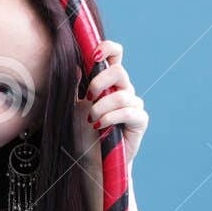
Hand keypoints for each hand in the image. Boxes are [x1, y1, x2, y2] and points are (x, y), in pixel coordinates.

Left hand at [74, 39, 147, 165]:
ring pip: (121, 94)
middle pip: (119, 71)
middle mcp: (123, 90)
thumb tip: (76, 65)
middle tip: (87, 97)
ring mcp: (133, 105)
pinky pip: (130, 111)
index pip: (115, 55)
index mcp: (108, 82)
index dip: (107, 48)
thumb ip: (75, 86)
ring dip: (101, 107)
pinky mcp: (140, 121)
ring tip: (92, 120)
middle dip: (99, 82)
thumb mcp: (72, 107)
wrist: (91, 162)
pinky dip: (111, 117)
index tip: (93, 56)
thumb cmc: (81, 134)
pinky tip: (100, 126)